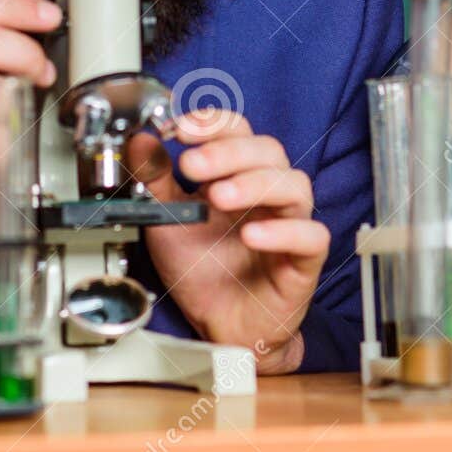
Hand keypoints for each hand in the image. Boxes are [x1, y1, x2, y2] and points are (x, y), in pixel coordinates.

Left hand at [126, 110, 327, 374]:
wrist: (218, 327)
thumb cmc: (202, 271)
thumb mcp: (167, 221)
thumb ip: (155, 181)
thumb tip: (140, 140)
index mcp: (239, 175)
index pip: (239, 131)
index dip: (213, 124)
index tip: (180, 129)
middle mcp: (269, 194)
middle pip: (268, 151)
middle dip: (228, 152)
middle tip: (193, 165)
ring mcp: (290, 224)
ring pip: (294, 186)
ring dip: (256, 184)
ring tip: (219, 197)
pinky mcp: (304, 261)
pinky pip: (311, 236)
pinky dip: (284, 231)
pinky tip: (251, 235)